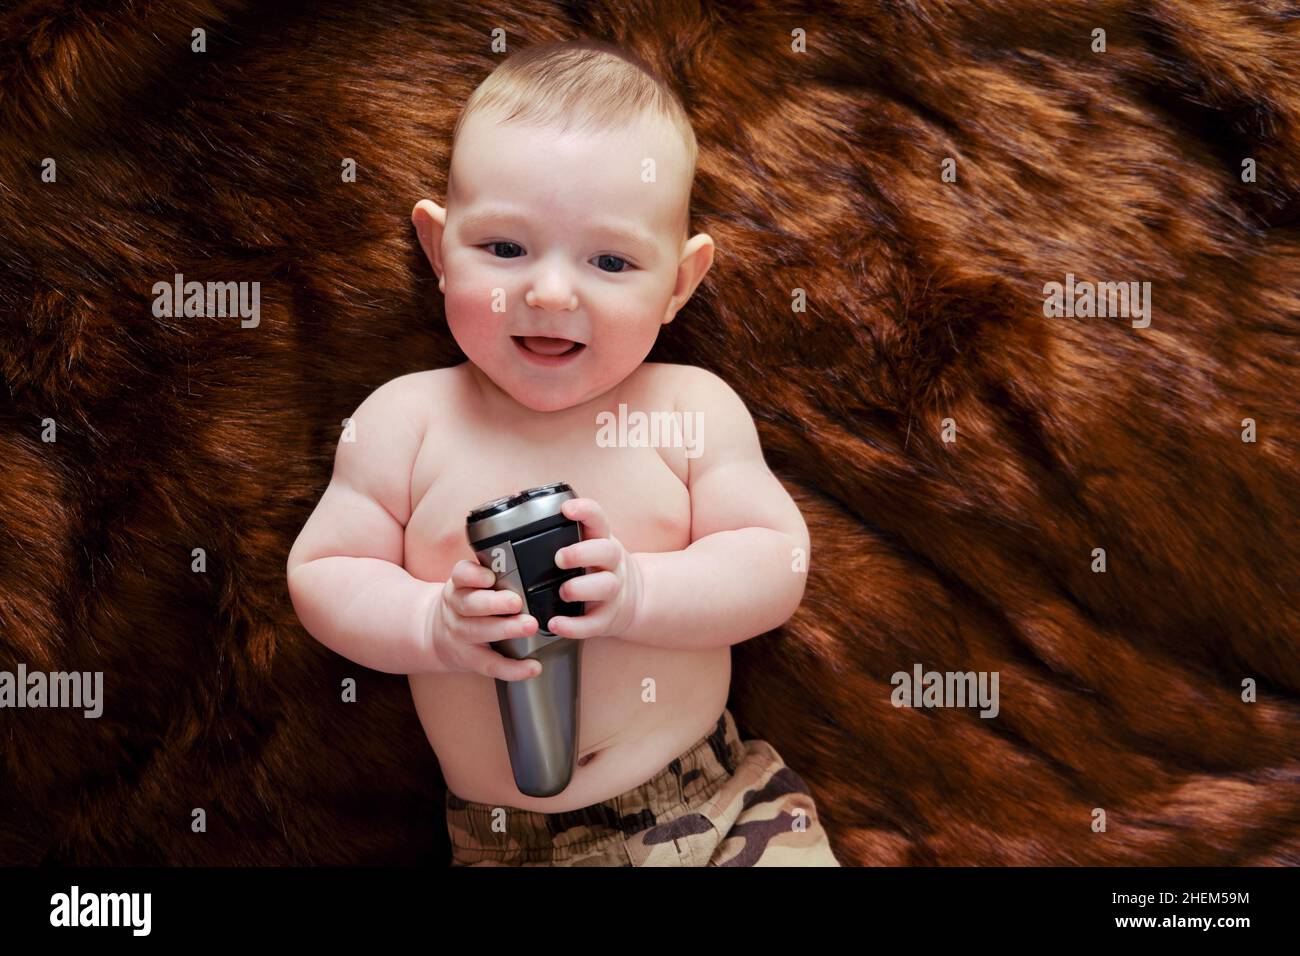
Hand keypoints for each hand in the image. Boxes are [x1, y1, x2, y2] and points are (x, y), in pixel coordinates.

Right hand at [428, 559, 542, 681]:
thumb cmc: (465, 603)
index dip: (473, 575)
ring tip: (529, 626)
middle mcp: (457, 609)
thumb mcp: (467, 584)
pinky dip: (513, 668)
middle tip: (517, 601)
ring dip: (506, 630)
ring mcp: (461, 635)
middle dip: (494, 603)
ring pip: (479, 633)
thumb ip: (490, 572)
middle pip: (471, 604)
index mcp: (458, 586)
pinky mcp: (470, 659)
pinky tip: (533, 667)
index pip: (461, 575)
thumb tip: (528, 558)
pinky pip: (491, 665)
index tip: (489, 576)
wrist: (432, 634)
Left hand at [546, 497, 643, 639]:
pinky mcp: (608, 617)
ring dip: (581, 587)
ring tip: (563, 591)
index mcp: (602, 540)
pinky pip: (594, 623)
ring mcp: (613, 590)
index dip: (585, 511)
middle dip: (582, 553)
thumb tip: (512, 502)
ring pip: (605, 586)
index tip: (566, 508)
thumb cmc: (595, 566)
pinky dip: (575, 625)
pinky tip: (556, 623)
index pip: (599, 519)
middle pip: (606, 552)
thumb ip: (557, 530)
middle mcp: (611, 563)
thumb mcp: (587, 543)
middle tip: (559, 558)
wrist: (632, 598)